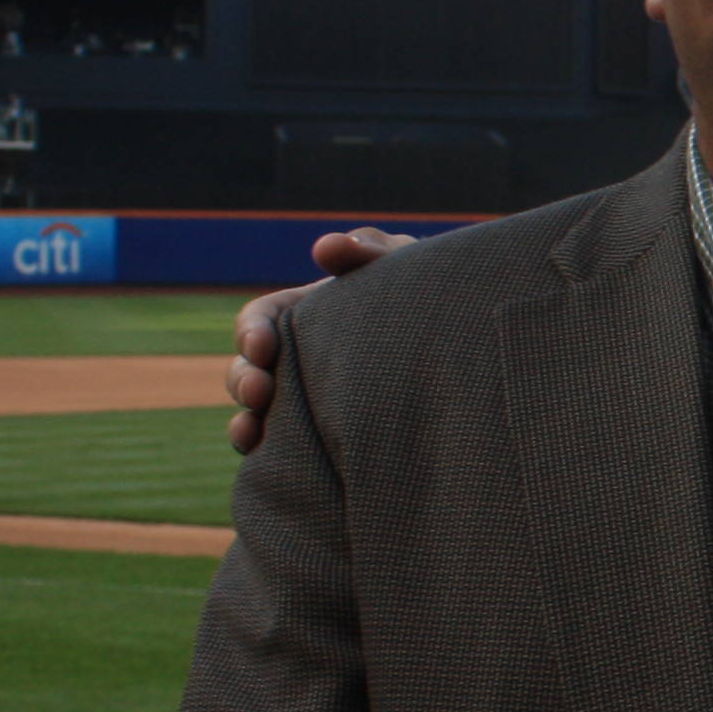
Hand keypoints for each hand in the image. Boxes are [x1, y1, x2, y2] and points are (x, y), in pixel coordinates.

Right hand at [222, 229, 407, 453]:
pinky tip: (271, 463)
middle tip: (259, 391)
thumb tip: (327, 248)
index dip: (251, 332)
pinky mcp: (326, 438)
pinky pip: (285, 453)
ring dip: (246, 422)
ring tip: (251, 432)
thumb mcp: (403, 264)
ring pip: (257, 415)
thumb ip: (369, 249)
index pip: (258, 321)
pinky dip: (269, 458)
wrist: (468, 345)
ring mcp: (307, 401)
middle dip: (243, 380)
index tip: (261, 344)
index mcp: (302, 315)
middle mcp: (297, 360)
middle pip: (247, 370)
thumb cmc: (425, 294)